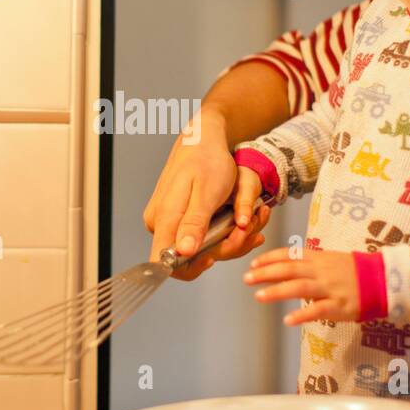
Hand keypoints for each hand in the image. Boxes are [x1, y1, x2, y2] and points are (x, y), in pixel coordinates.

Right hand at [144, 109, 271, 279]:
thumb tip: (182, 253)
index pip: (165, 263)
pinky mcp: (176, 219)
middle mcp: (159, 224)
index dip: (190, 268)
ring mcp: (167, 221)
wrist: (202, 140)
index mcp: (164, 219)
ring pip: (197, 248)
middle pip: (187, 258)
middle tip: (246, 230)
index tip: (214, 257)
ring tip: (249, 221)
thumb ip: (193, 224)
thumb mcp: (206, 192)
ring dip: (226, 240)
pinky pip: (198, 236)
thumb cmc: (207, 161)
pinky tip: (240, 222)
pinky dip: (222, 233)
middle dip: (221, 249)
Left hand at [244, 247, 359, 323]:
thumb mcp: (330, 260)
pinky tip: (287, 320)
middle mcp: (322, 271)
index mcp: (319, 258)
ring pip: (300, 287)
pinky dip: (302, 315)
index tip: (253, 264)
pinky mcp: (339, 305)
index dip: (270, 259)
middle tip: (246, 278)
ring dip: (277, 291)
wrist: (383, 280)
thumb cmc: (354, 272)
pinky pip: (319, 310)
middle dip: (266, 273)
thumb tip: (283, 265)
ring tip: (258, 296)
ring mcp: (330, 288)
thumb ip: (309, 263)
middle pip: (290, 269)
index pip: (290, 255)